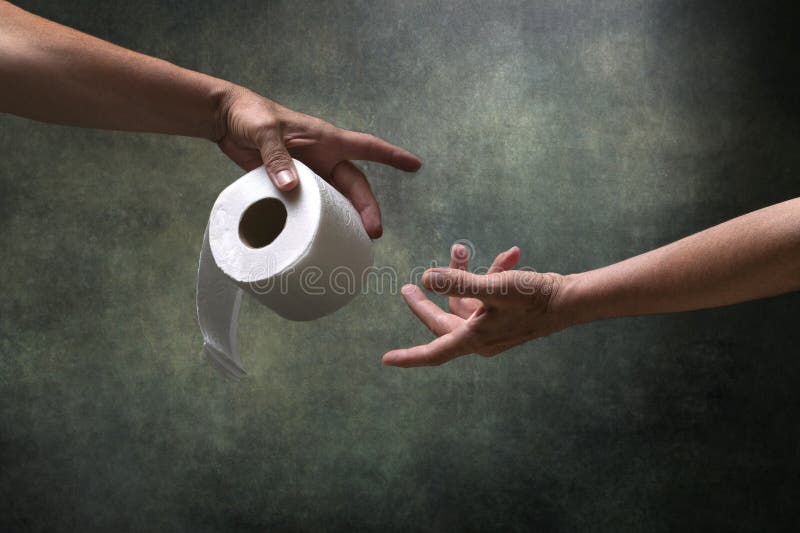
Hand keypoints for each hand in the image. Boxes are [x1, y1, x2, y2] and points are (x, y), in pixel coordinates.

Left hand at [216, 85, 421, 237]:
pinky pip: (312, 204)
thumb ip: (276, 157)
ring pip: (336, 198)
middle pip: (354, 185)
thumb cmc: (250, 115)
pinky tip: (322, 237)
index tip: (416, 165)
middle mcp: (322, 157)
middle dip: (367, 208)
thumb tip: (291, 188)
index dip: (392, 156)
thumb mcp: (264, 132)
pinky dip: (318, 220)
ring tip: (352, 242)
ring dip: (346, 218)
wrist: (226, 118)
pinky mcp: (291, 183)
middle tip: (372, 233)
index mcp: (325, 139)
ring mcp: (308, 172)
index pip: (367, 147)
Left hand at [382, 244, 571, 366]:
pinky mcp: (506, 315)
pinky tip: (508, 254)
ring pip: (466, 301)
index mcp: (474, 338)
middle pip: (443, 320)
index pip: (433, 352)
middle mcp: (481, 337)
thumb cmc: (534, 298)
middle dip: (427, 300)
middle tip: (406, 287)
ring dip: (463, 275)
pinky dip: (490, 274)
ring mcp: (494, 326)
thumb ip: (459, 282)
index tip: (386, 360)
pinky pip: (487, 295)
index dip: (409, 357)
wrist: (571, 300)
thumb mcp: (495, 287)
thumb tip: (425, 278)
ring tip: (459, 249)